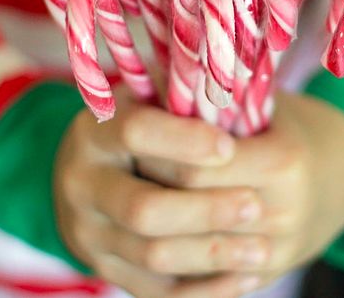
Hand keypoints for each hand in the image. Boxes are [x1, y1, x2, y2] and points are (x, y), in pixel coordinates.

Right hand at [54, 89, 267, 297]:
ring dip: (213, 254)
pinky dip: (206, 290)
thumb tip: (228, 69)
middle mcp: (79, 184)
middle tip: (254, 205)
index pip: (135, 133)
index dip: (184, 141)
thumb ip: (184, 92)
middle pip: (144, 209)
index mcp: (93, 131)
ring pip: (155, 256)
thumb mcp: (157, 98)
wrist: (98, 174)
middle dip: (205, 210)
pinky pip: (159, 293)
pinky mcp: (107, 272)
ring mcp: (89, 234)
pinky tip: (245, 277)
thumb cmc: (153, 127)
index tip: (228, 146)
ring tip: (263, 247)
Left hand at [137, 92, 343, 287]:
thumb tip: (148, 82)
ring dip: (146, 230)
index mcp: (284, 162)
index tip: (133, 137)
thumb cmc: (287, 126)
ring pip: (185, 255)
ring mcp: (275, 253)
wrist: (342, 173)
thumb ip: (212, 97)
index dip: (155, 153)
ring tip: (127, 200)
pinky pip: (201, 288)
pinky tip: (144, 242)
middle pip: (185, 210)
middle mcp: (283, 212)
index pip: (193, 167)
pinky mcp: (265, 278)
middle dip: (146, 189)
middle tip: (126, 169)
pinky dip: (166, 267)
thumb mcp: (260, 102)